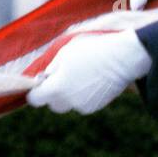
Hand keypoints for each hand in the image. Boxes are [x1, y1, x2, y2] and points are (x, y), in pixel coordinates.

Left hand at [26, 29, 151, 114]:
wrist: (122, 58)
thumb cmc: (92, 50)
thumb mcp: (65, 52)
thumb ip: (51, 68)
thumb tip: (45, 78)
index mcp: (56, 87)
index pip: (35, 99)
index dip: (36, 91)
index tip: (41, 83)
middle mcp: (68, 101)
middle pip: (52, 104)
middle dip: (53, 94)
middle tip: (62, 78)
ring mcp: (82, 106)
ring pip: (68, 104)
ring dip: (69, 95)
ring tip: (81, 76)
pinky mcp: (95, 107)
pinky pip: (82, 104)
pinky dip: (83, 96)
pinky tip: (92, 81)